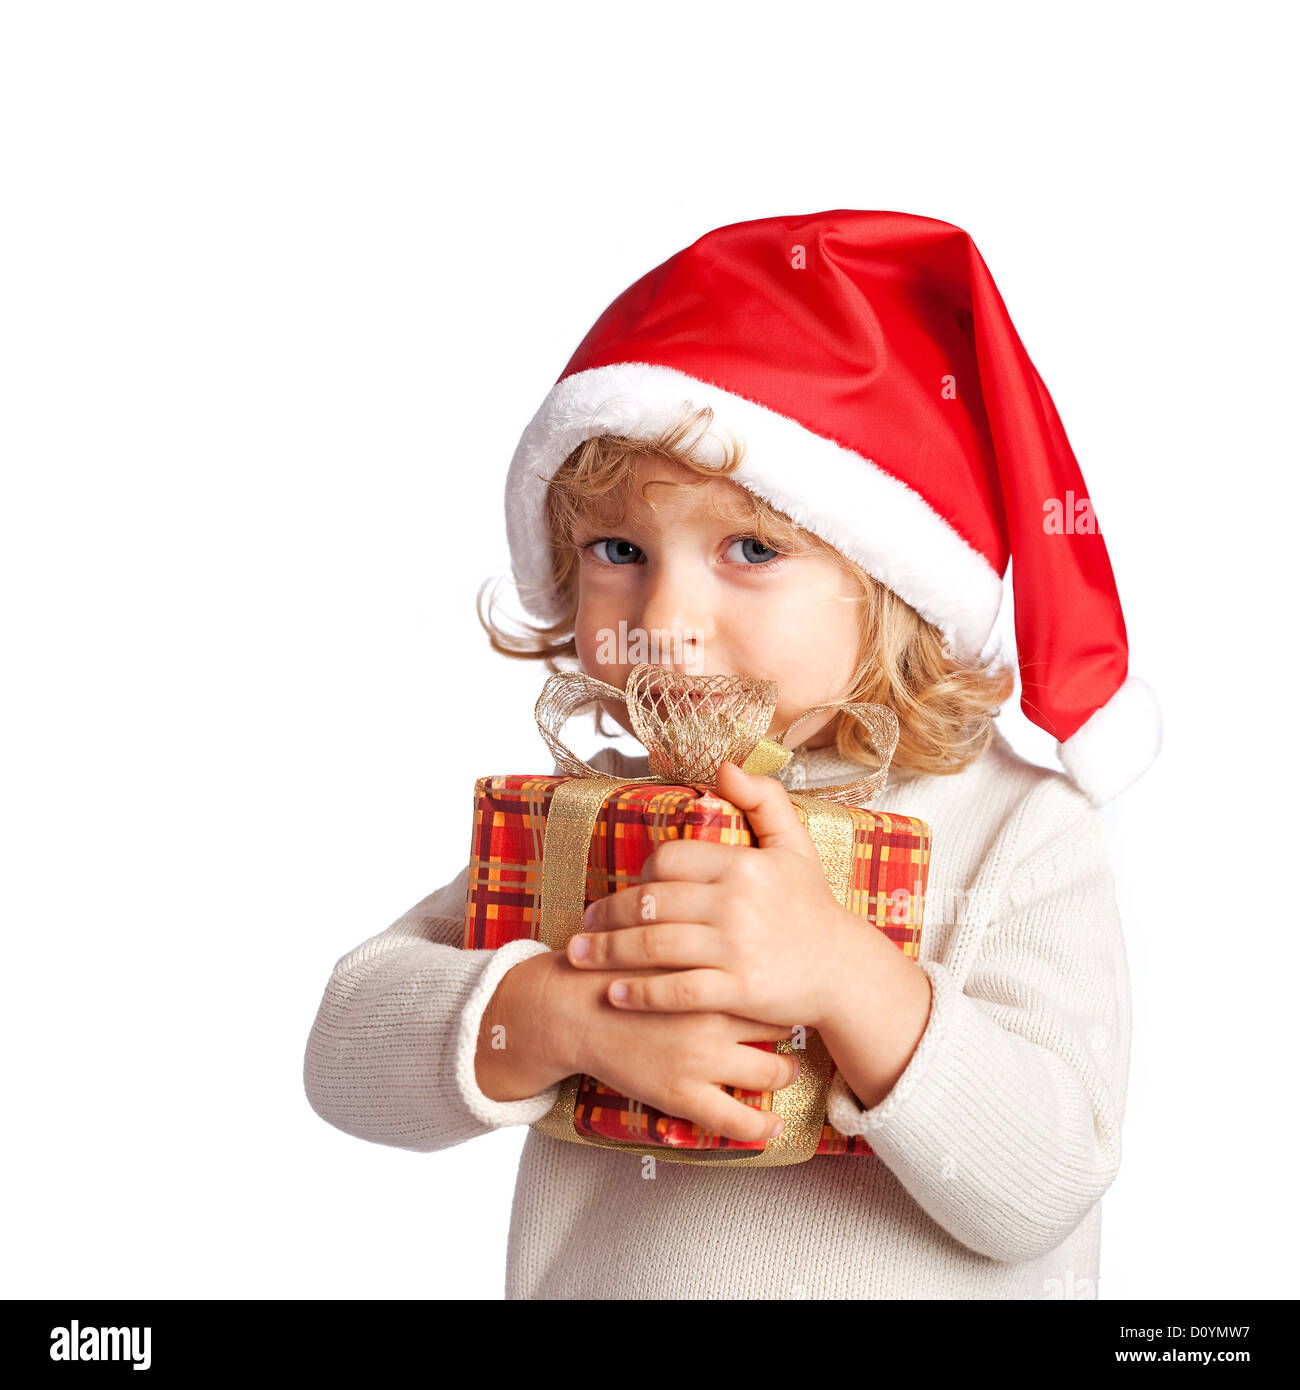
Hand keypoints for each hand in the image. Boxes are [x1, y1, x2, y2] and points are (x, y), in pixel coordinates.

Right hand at [548, 951, 800, 1143]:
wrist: (573, 1010)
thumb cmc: (620, 970)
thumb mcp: (665, 939)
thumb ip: (706, 933)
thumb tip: (746, 916)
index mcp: (712, 975)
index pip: (774, 983)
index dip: (788, 989)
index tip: (794, 992)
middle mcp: (714, 1016)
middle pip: (782, 1027)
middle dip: (793, 1031)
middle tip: (796, 1031)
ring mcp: (700, 1059)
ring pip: (772, 1075)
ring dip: (784, 1074)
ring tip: (784, 1072)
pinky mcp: (682, 1095)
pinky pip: (738, 1122)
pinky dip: (762, 1128)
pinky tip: (771, 1127)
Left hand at [566, 760, 854, 1031]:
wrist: (846, 971)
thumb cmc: (812, 907)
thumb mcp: (795, 844)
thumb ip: (764, 798)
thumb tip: (723, 766)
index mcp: (744, 864)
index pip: (668, 860)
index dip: (640, 873)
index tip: (628, 889)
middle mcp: (736, 902)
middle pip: (650, 902)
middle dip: (607, 915)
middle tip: (583, 923)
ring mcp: (736, 948)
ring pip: (653, 945)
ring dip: (607, 951)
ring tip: (579, 956)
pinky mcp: (738, 990)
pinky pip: (676, 991)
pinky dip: (639, 993)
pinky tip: (614, 995)